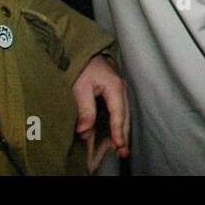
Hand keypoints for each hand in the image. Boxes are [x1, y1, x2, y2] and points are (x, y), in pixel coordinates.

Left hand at [72, 54, 129, 171]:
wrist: (80, 52)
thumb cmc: (81, 67)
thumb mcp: (80, 88)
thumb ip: (85, 109)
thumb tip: (85, 131)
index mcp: (115, 87)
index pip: (118, 113)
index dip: (118, 130)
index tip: (118, 144)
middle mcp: (120, 89)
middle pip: (125, 116)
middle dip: (124, 134)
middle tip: (124, 152)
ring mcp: (119, 90)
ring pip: (123, 114)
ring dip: (122, 130)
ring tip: (121, 147)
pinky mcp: (113, 92)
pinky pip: (118, 111)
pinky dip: (118, 123)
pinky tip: (116, 133)